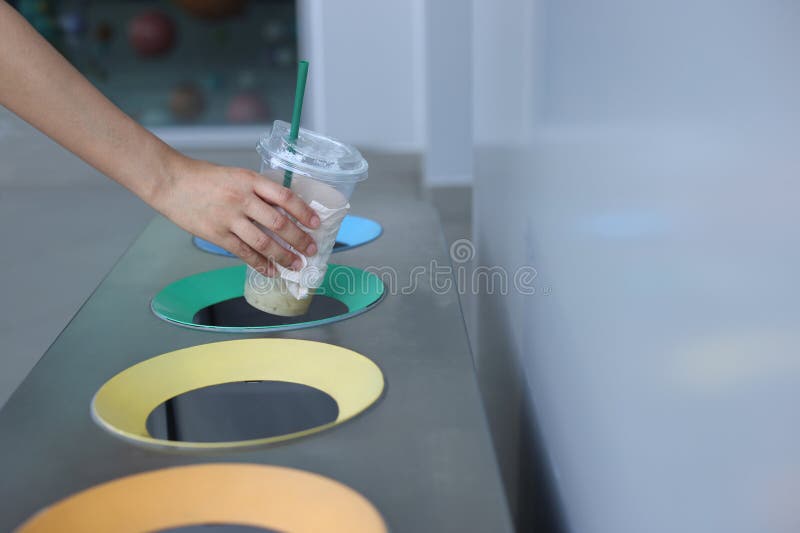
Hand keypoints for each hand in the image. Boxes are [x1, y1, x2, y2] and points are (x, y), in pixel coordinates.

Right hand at [153, 154, 319, 275]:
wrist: (171, 182)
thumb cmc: (204, 178)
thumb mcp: (237, 175)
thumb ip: (258, 191)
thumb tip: (284, 210)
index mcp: (250, 180)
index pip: (285, 196)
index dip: (304, 211)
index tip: (316, 223)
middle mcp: (242, 199)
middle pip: (278, 223)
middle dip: (299, 239)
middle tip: (311, 249)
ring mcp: (229, 218)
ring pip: (264, 242)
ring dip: (283, 256)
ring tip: (296, 264)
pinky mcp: (217, 234)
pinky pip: (243, 253)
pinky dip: (260, 264)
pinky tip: (270, 270)